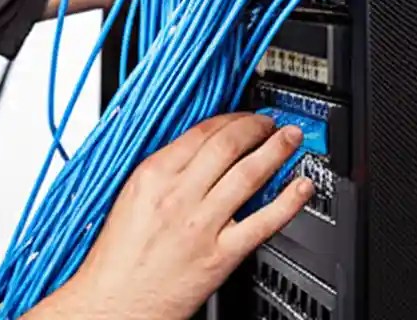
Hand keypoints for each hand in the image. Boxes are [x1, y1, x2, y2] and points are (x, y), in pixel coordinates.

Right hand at [56, 112, 312, 319]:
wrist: (115, 301)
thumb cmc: (117, 257)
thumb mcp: (130, 199)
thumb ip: (162, 174)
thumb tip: (196, 153)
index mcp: (152, 176)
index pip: (201, 132)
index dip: (230, 118)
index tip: (242, 116)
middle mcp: (178, 195)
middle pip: (227, 146)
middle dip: (256, 128)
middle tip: (270, 123)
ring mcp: (201, 224)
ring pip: (249, 175)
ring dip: (277, 152)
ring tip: (290, 141)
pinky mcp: (220, 255)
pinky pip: (262, 222)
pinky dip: (288, 201)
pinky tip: (301, 188)